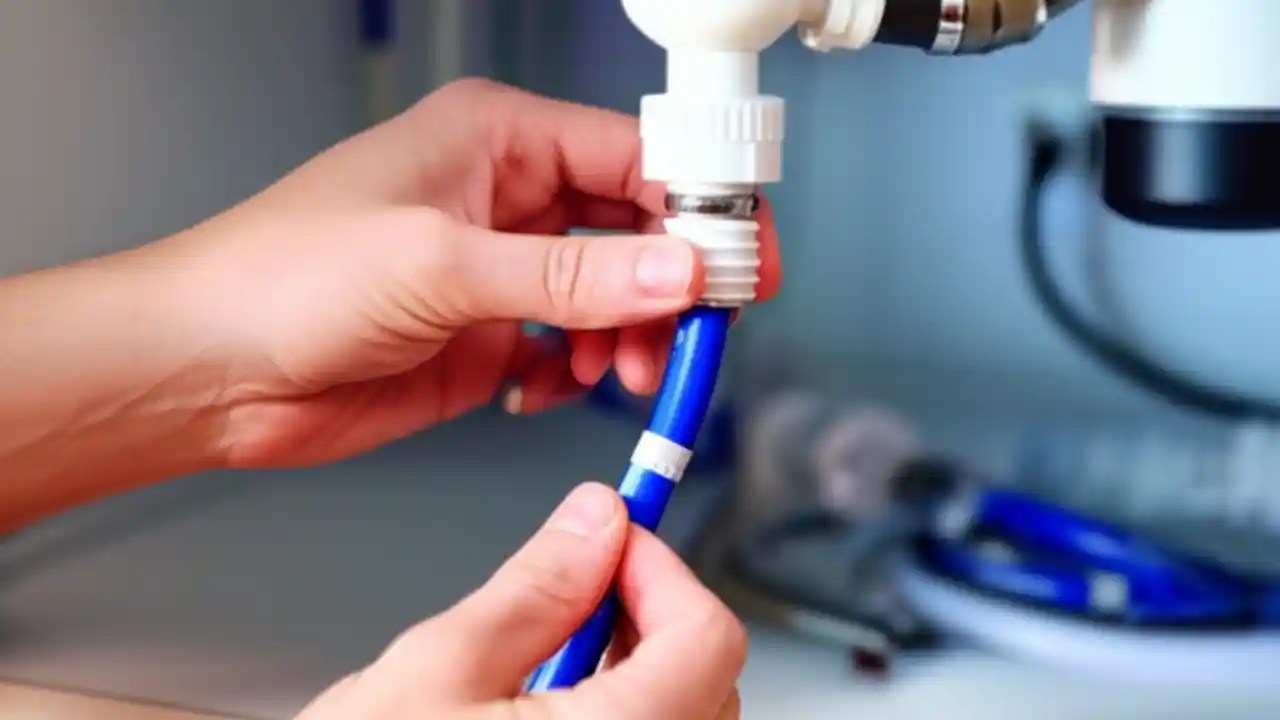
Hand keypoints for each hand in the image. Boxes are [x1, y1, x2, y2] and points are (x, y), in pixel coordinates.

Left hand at [164, 78, 780, 467]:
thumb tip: (680, 272)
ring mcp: (501, 270)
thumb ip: (571, 277)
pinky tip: (541, 384)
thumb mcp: (442, 265)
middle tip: (695, 331)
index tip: (744, 260)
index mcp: (498, 140)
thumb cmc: (285, 277)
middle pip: (639, 228)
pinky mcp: (489, 334)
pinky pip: (572, 348)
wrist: (210, 370)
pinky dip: (577, 371)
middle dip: (673, 283)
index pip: (637, 155)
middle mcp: (507, 198)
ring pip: (614, 294)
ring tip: (616, 370)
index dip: (700, 205)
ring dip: (630, 336)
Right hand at [296, 484, 746, 719]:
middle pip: (708, 680)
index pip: (707, 638)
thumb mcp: (438, 669)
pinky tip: (549, 710)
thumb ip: (536, 589)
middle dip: (648, 616)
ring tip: (547, 660)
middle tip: (579, 590)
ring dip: (635, 669)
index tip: (611, 542)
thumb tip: (594, 522)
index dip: (661, 570)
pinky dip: (620, 714)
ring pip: (683, 718)